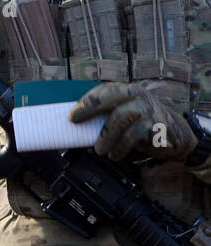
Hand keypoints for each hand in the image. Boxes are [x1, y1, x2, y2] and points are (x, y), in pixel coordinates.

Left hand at [68, 82, 196, 161]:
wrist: (174, 133)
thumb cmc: (140, 123)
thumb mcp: (124, 113)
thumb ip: (106, 114)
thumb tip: (76, 123)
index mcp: (127, 91)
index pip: (104, 91)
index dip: (87, 102)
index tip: (72, 116)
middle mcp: (139, 96)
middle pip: (112, 98)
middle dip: (90, 109)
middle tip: (75, 122)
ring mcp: (149, 110)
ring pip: (120, 118)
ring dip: (106, 136)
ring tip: (99, 150)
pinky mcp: (157, 126)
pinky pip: (134, 136)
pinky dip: (120, 147)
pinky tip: (114, 155)